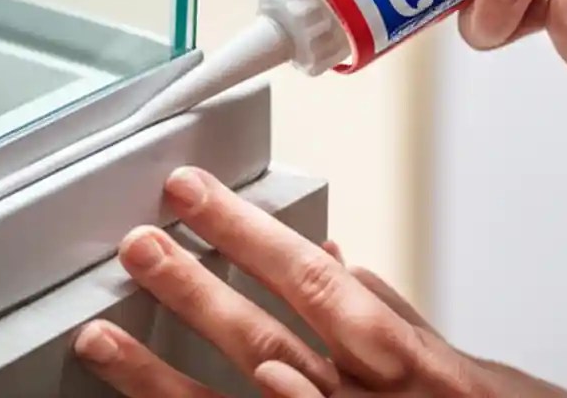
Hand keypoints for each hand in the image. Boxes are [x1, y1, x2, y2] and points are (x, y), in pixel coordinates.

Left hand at [71, 167, 566, 396]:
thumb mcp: (466, 368)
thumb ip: (397, 315)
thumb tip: (338, 262)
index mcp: (404, 362)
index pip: (311, 279)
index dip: (244, 232)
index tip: (195, 193)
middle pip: (263, 336)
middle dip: (192, 287)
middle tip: (137, 243)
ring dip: (162, 372)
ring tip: (101, 336)